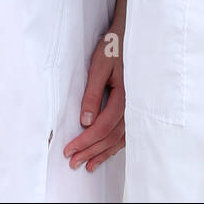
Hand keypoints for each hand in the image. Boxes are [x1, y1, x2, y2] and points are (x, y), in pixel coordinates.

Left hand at [63, 24, 125, 172]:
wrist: (128, 37)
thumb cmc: (113, 50)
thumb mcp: (99, 67)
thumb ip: (92, 94)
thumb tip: (85, 121)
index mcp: (124, 96)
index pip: (103, 126)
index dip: (85, 141)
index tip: (69, 150)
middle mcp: (132, 106)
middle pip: (111, 136)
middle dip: (91, 151)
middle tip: (73, 162)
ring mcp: (134, 108)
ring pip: (119, 138)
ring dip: (102, 153)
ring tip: (87, 165)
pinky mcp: (132, 108)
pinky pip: (126, 133)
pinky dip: (114, 146)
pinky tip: (105, 153)